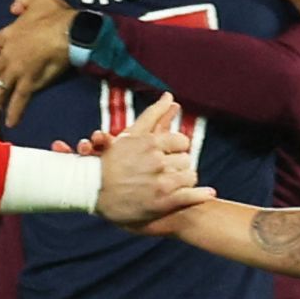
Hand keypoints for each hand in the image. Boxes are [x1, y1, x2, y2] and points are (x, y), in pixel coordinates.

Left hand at [0, 0, 76, 124]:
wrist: (71, 32)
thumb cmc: (58, 14)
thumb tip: (14, 6)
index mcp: (9, 33)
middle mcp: (8, 53)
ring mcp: (17, 69)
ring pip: (2, 86)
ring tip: (0, 105)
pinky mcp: (30, 82)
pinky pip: (19, 100)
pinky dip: (14, 112)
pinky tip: (11, 122)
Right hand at [91, 95, 212, 227]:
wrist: (93, 193)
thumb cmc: (110, 161)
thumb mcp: (130, 134)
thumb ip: (153, 114)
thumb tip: (170, 96)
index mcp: (151, 143)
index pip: (182, 141)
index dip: (176, 148)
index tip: (168, 153)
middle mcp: (157, 162)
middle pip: (186, 160)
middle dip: (178, 164)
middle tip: (166, 170)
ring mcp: (161, 183)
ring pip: (190, 177)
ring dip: (185, 180)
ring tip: (174, 183)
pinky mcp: (163, 203)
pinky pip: (191, 196)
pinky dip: (201, 194)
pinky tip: (207, 193)